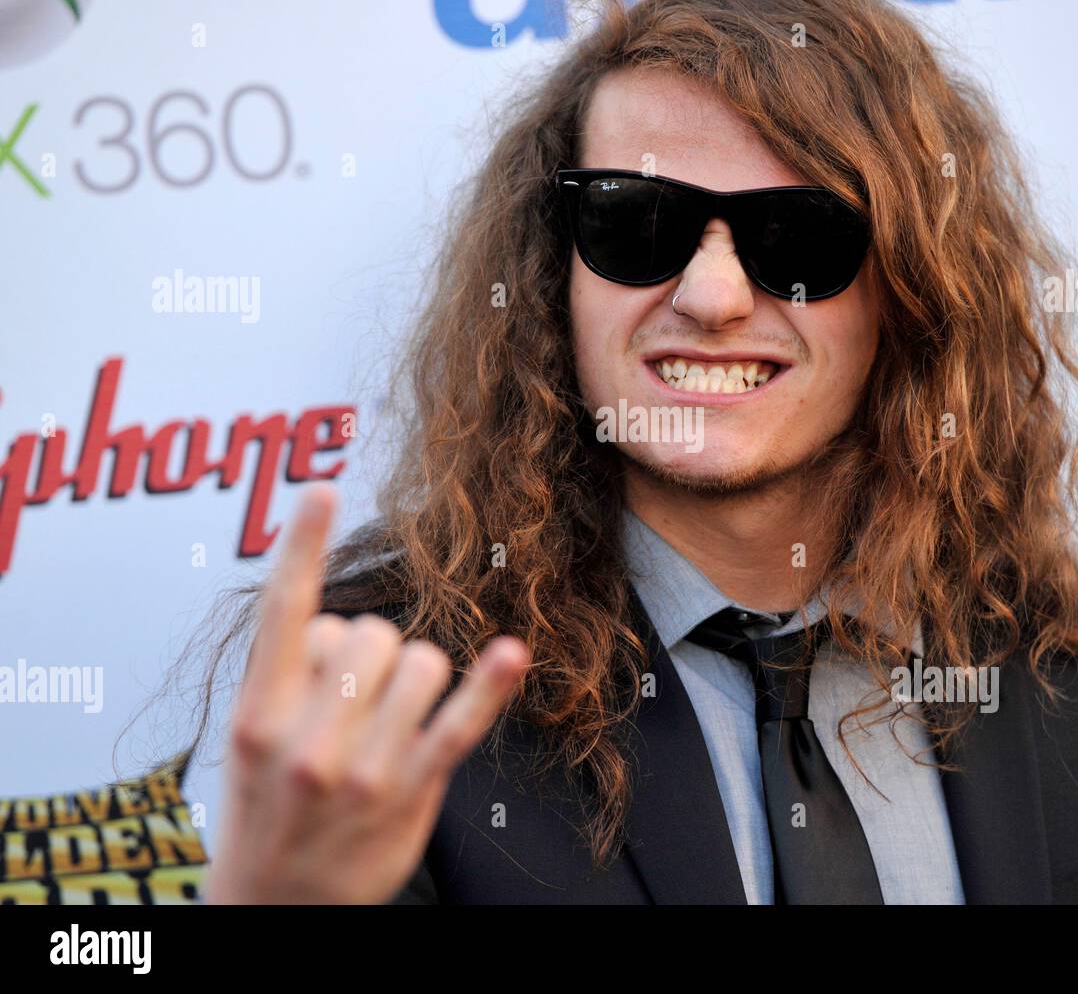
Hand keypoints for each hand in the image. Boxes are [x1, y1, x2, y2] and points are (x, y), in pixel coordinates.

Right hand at [205, 483, 528, 902]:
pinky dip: (489, 687)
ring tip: (390, 717)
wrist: (274, 909)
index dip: (300, 546)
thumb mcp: (248, 745)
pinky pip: (458, 724)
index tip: (321, 487)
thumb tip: (343, 624)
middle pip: (370, 631)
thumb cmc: (265, 811)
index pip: (283, 613)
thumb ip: (288, 678)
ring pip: (420, 661)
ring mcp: (363, 767)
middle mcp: (307, 739)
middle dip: (371, 650)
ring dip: (415, 676)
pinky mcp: (411, 790)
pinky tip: (511, 654)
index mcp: (257, 714)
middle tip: (353, 700)